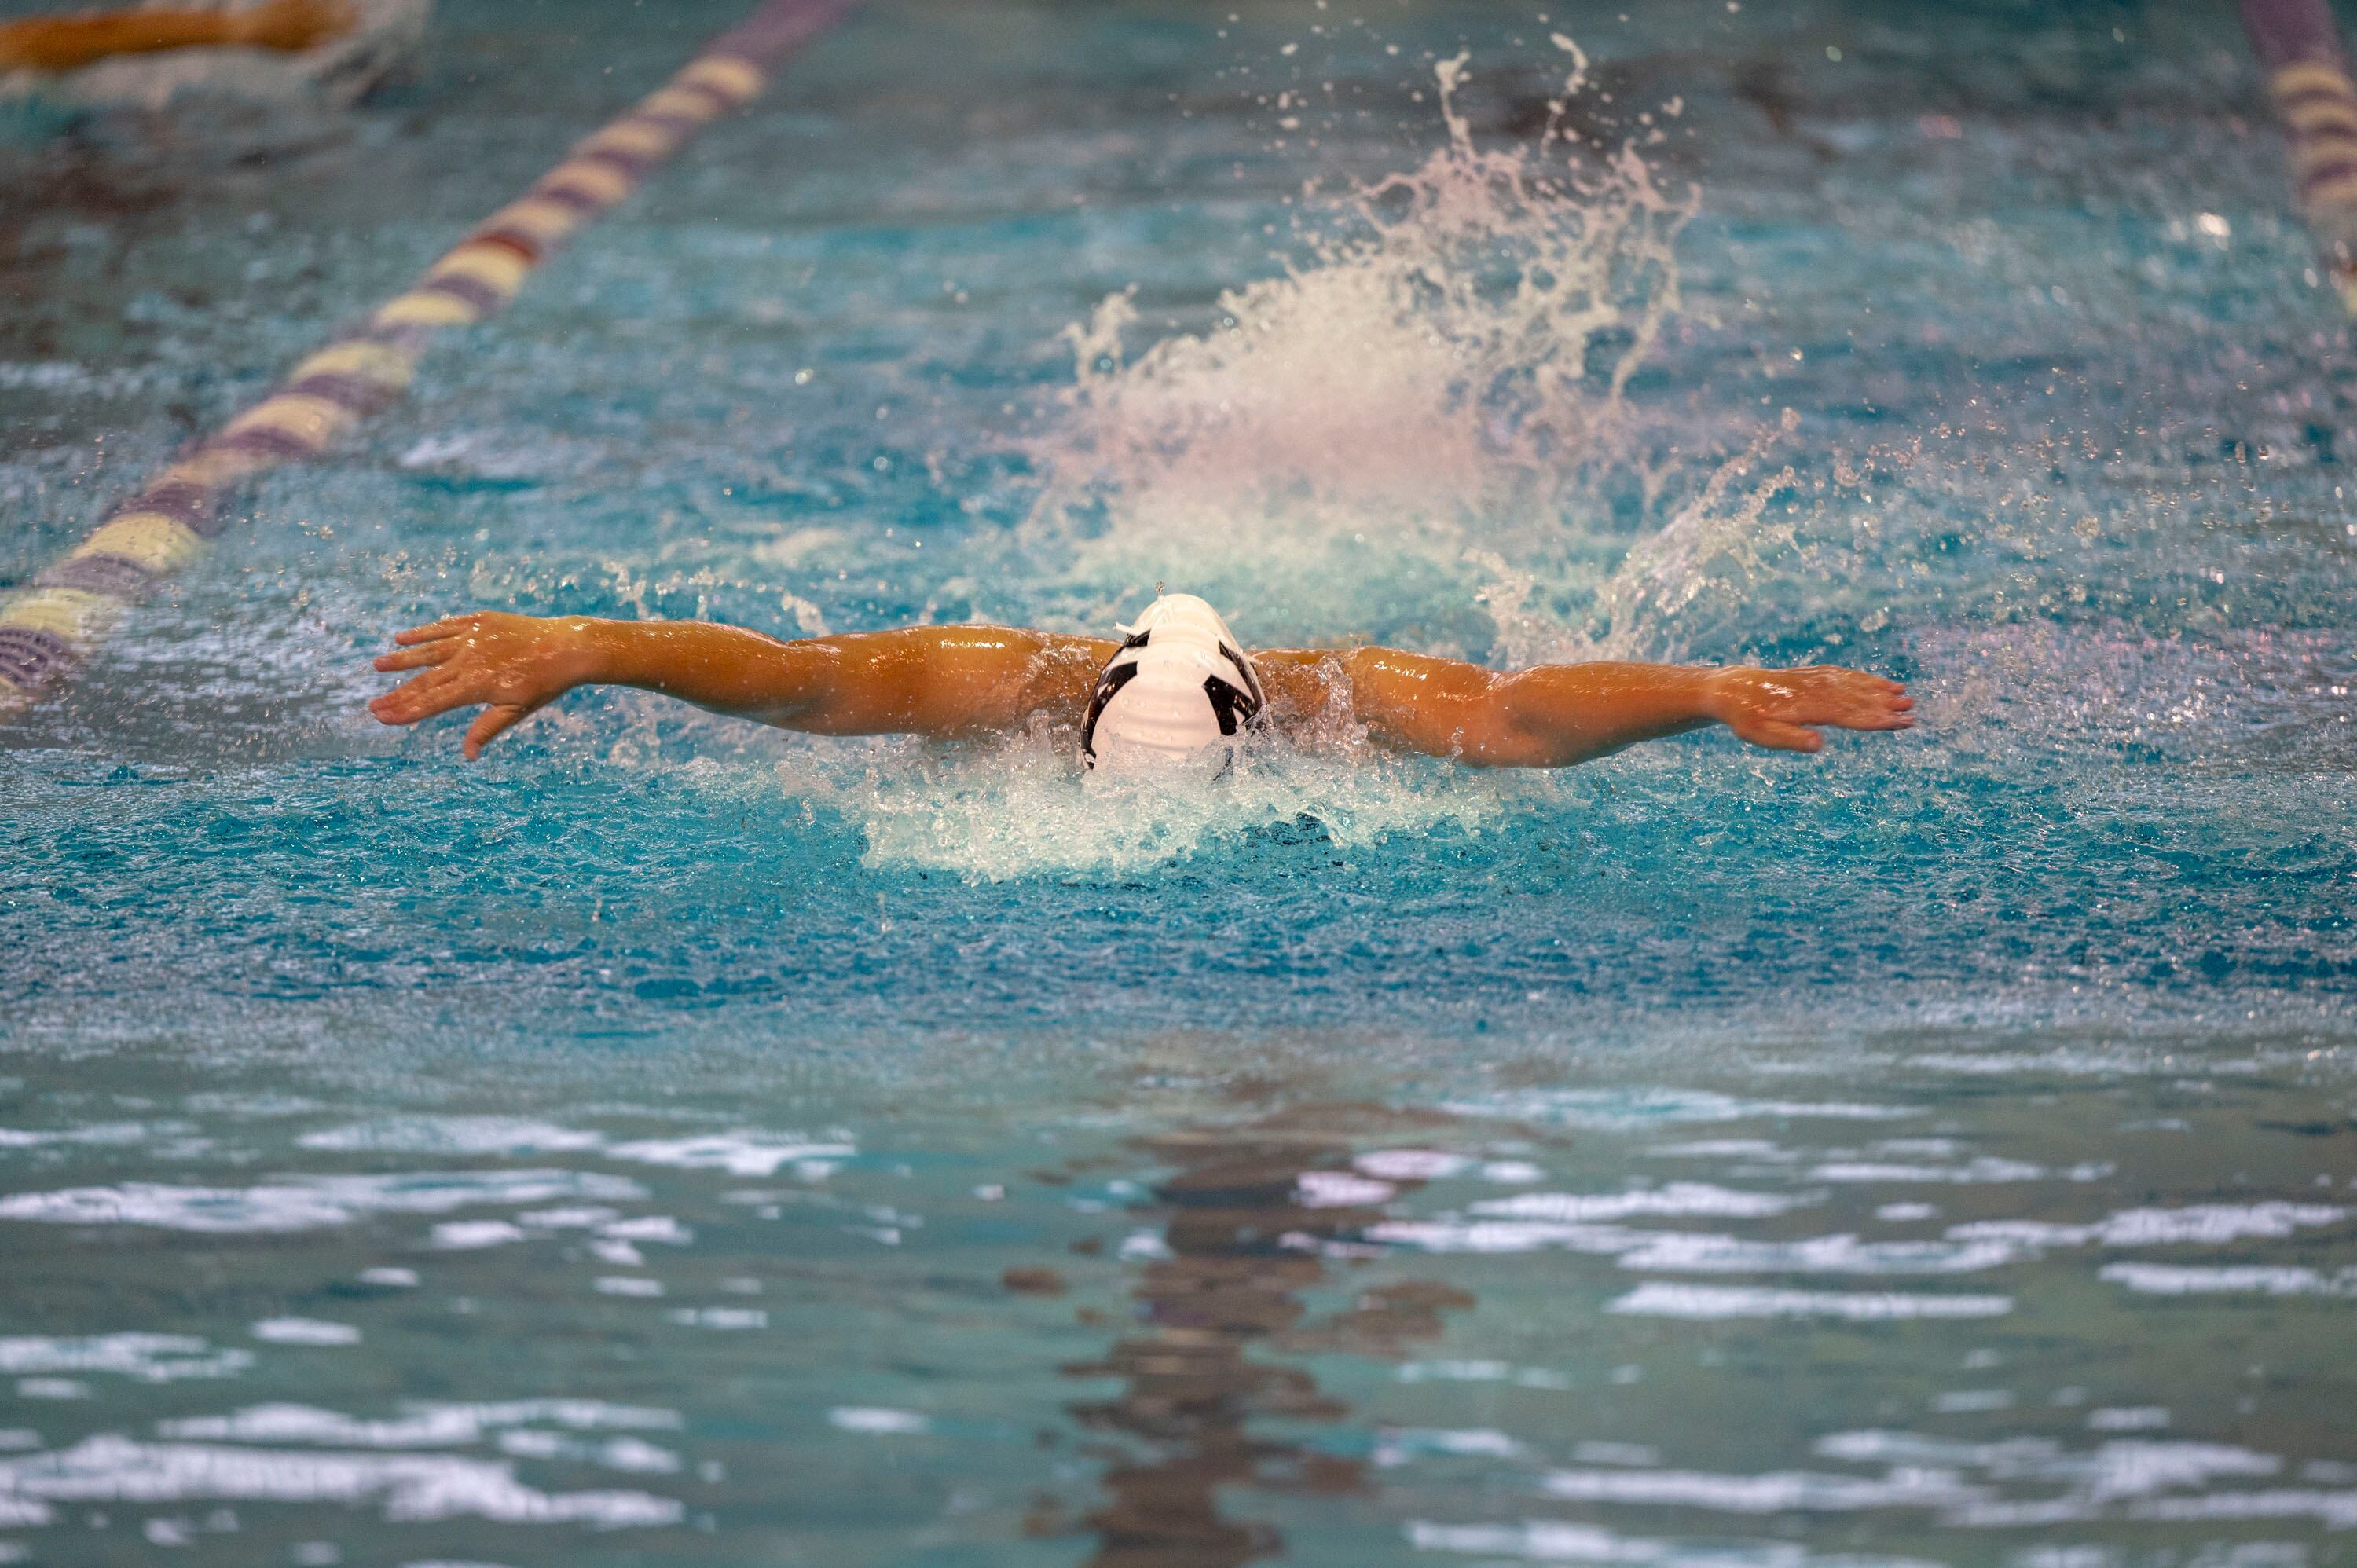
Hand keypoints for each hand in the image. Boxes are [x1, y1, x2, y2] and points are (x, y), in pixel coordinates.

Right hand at [369, 612, 598, 758]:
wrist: (567, 646)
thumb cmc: (544, 684)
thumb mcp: (517, 711)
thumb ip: (488, 728)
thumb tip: (468, 756)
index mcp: (477, 685)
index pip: (433, 702)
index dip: (405, 711)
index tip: (381, 717)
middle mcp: (469, 660)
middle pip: (425, 680)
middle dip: (397, 694)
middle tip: (372, 705)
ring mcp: (472, 638)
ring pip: (429, 650)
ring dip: (402, 659)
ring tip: (378, 666)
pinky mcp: (479, 621)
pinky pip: (445, 626)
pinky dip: (423, 632)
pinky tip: (402, 638)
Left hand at [1705, 665, 1912, 752]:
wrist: (1730, 688)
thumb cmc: (1745, 717)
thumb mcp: (1761, 735)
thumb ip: (1790, 739)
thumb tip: (1820, 745)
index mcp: (1807, 707)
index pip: (1849, 715)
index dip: (1876, 720)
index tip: (1900, 723)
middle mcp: (1815, 690)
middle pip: (1857, 699)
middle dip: (1885, 705)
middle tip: (1913, 712)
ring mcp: (1814, 679)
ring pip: (1852, 684)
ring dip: (1878, 689)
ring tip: (1903, 694)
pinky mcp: (1811, 674)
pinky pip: (1841, 674)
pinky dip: (1861, 677)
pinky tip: (1876, 681)